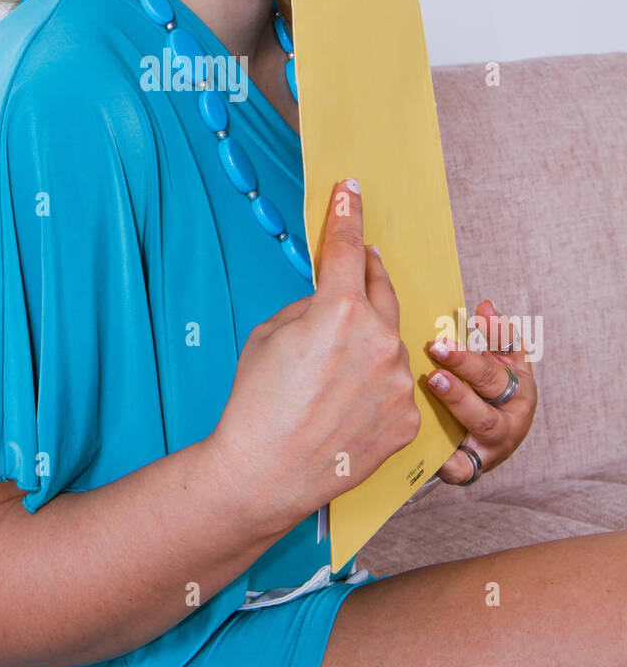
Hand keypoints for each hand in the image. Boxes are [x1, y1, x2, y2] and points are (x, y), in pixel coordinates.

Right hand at [209, 177, 421, 536]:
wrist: (265, 473)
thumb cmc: (258, 403)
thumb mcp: (270, 334)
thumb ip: (310, 307)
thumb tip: (332, 302)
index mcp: (339, 311)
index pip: (348, 249)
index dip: (347, 215)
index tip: (351, 192)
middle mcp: (379, 340)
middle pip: (380, 288)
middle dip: (368, 272)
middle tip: (360, 262)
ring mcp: (399, 381)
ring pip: (390, 342)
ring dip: (369, 341)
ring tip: (334, 369)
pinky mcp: (409, 418)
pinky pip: (396, 385)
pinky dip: (376, 385)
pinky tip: (347, 404)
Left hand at [426, 300, 537, 484]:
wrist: (495, 443)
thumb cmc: (495, 394)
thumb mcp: (505, 365)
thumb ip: (498, 337)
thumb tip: (486, 306)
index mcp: (519, 393)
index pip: (494, 375)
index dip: (468, 360)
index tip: (440, 342)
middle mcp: (509, 424)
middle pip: (485, 407)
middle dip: (459, 387)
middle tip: (433, 366)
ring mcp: (491, 450)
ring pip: (475, 433)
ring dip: (455, 408)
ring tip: (432, 386)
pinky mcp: (471, 471)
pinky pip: (458, 468)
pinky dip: (444, 460)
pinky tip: (425, 442)